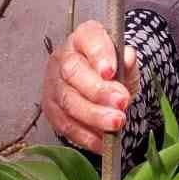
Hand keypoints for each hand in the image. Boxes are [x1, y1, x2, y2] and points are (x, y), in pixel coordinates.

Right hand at [41, 20, 140, 153]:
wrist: (100, 90)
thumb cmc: (113, 74)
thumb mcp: (126, 65)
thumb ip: (128, 62)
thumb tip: (128, 57)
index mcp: (83, 38)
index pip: (88, 39)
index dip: (99, 54)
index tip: (111, 71)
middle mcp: (63, 58)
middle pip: (73, 72)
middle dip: (98, 91)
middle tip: (122, 103)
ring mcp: (53, 84)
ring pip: (68, 101)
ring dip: (93, 116)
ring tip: (116, 124)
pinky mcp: (51, 109)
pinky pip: (64, 124)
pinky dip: (84, 135)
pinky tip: (102, 140)